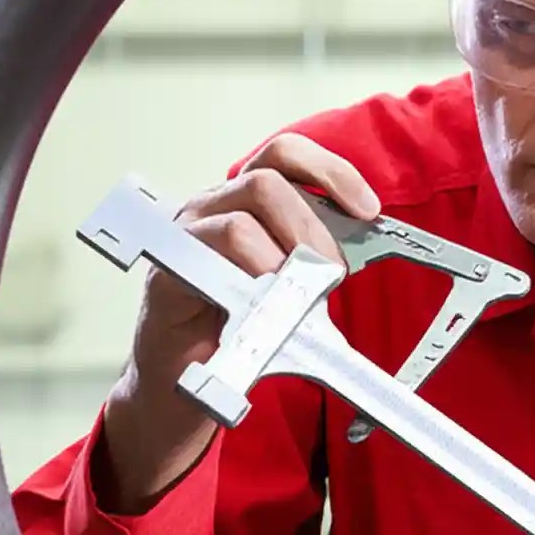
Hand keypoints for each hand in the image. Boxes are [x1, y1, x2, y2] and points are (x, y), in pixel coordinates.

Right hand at [96, 133, 378, 513]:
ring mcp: (184, 237)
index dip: (332, 172)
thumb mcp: (291, 281)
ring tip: (296, 294)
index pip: (286, 154)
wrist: (183, 380)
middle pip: (267, 181)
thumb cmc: (240, 322)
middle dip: (311, 227)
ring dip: (282, 260)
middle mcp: (213, 205)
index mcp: (246, 198)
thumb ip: (318, 255)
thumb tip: (367, 242)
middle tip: (332, 271)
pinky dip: (247, 284)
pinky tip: (264, 307)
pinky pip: (207, 266)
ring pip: (240, 222)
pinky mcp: (165, 275)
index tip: (369, 209)